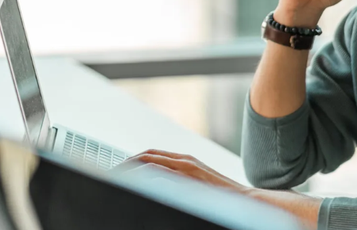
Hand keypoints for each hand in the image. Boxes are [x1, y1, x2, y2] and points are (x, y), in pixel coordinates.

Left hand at [113, 149, 247, 193]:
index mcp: (184, 161)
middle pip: (147, 155)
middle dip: (127, 163)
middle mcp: (183, 160)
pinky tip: (134, 182)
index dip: (133, 162)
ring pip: (150, 160)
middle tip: (111, 174)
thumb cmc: (222, 199)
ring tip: (117, 177)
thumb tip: (160, 187)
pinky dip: (145, 174)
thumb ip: (181, 183)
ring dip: (131, 167)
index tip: (119, 171)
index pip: (151, 155)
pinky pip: (161, 171)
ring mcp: (186, 166)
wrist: (245, 201)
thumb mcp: (197, 187)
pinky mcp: (189, 175)